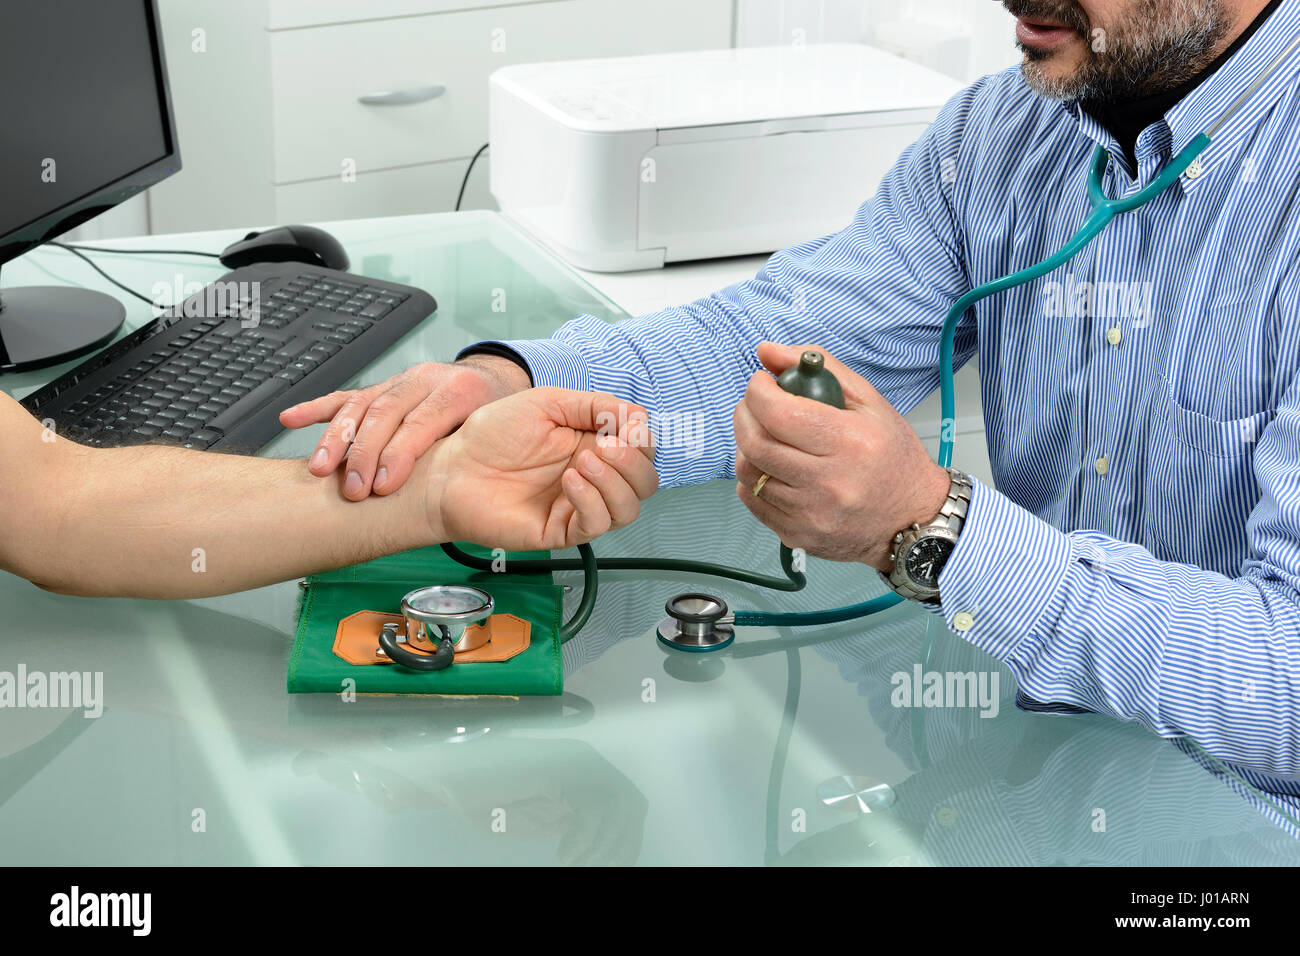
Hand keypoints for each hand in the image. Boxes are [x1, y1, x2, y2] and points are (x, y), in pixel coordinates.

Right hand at [279, 354, 531, 499]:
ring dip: (336, 438)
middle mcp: (425, 381)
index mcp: (459, 391)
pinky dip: (318, 409)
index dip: (400, 453)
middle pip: (386, 414)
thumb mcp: (501, 431)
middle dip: (364, 453)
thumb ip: (477, 450)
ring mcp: (399, 382)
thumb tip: (461, 488)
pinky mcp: (381, 387)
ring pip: (362, 405)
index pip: (423, 421)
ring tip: (320, 468)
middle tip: (351, 489)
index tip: (383, 486)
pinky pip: (346, 396)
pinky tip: (291, 418)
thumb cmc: (496, 417)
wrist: (492, 382)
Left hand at [422, 387, 657, 550]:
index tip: (626, 425)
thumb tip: (638, 415)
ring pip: (628, 509)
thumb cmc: (491, 435)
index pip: (642, 450)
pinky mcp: (559, 530)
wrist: (453, 467)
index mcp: (592, 444)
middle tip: (606, 447)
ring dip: (616, 483)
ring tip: (584, 463)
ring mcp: (577, 505)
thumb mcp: (547, 403)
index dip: (642, 439)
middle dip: (634, 463)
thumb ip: (594, 406)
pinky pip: (595, 525)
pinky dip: (592, 501)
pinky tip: (570, 481)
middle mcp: (591, 477)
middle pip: (645, 483)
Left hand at [732, 343, 949, 572]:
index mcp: (850, 442)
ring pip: (749, 472)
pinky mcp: (798, 535)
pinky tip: (772, 467)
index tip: (761, 383)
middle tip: (755, 406)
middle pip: (756, 443)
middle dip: (745, 415)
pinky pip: (752, 500)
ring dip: (747, 445)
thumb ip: (820, 368)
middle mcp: (829, 482)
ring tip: (766, 436)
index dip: (758, 392)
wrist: (912, 517)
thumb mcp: (869, 401)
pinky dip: (752, 477)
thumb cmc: (892, 457)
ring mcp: (811, 514)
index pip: (779, 413)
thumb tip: (767, 352)